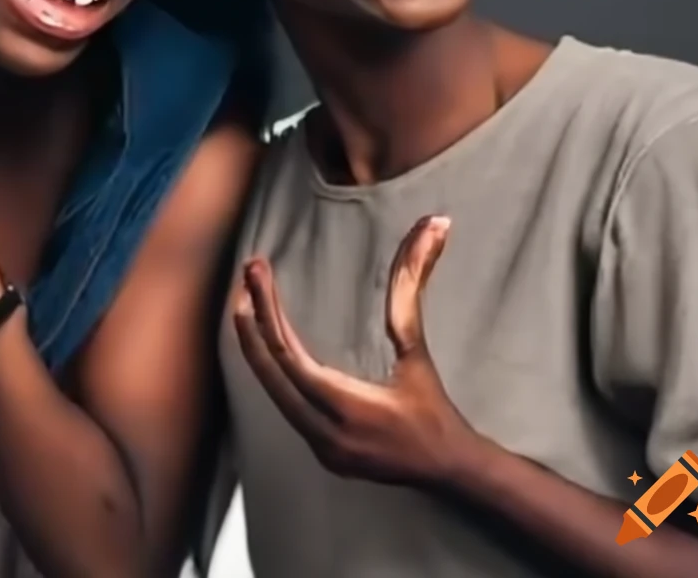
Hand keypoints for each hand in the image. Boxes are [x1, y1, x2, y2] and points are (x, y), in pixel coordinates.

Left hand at [234, 215, 475, 485]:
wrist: (452, 473)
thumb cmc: (437, 412)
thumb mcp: (417, 353)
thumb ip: (411, 288)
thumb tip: (433, 224)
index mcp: (345, 408)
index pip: (288, 355)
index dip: (267, 311)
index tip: (256, 272)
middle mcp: (324, 433)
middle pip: (270, 373)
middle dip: (251, 323)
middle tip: (244, 279)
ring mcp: (319, 448)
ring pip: (273, 390)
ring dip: (258, 346)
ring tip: (247, 303)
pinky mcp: (321, 451)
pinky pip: (285, 405)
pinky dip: (274, 371)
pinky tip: (269, 344)